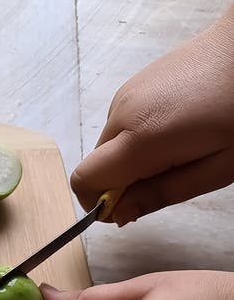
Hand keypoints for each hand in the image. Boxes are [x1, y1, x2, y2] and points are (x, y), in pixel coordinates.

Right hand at [71, 6, 233, 225]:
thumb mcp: (216, 167)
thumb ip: (162, 193)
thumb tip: (118, 214)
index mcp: (141, 138)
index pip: (84, 181)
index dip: (99, 203)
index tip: (131, 205)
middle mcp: (122, 113)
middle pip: (95, 166)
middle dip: (120, 182)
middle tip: (169, 174)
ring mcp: (125, 94)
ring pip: (107, 147)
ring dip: (130, 159)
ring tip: (177, 146)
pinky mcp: (132, 84)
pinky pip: (118, 126)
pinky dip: (135, 138)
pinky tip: (172, 127)